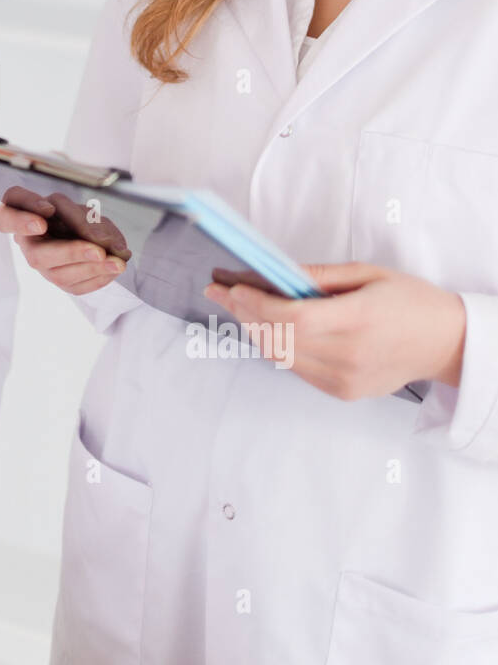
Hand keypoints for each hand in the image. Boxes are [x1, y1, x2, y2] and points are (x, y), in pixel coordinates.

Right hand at [0, 202, 126, 293]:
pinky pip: (75, 287)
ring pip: (60, 276)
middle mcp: (26, 246)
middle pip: (39, 257)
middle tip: (98, 251)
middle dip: (71, 253)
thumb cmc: (66, 214)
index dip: (21, 222)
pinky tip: (114, 270)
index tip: (44, 219)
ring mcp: (41, 268)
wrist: (77, 233)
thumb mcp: (68, 205)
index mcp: (19, 219)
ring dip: (92, 269)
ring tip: (118, 263)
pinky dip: (98, 279)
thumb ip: (78, 217)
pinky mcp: (58, 281)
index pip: (6, 219)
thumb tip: (98, 241)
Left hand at [203, 261, 466, 400]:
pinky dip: (276, 347)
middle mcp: (350, 355)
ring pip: (281, 356)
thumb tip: (276, 273)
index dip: (257, 304)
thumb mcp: (367, 273)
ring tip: (236, 308)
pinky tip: (265, 328)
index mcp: (358, 320)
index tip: (233, 288)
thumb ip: (319, 275)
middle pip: (279, 337)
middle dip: (244, 314)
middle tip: (219, 294)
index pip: (292, 318)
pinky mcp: (343, 392)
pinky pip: (297, 369)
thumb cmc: (410, 301)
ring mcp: (345, 379)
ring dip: (255, 331)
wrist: (445, 341)